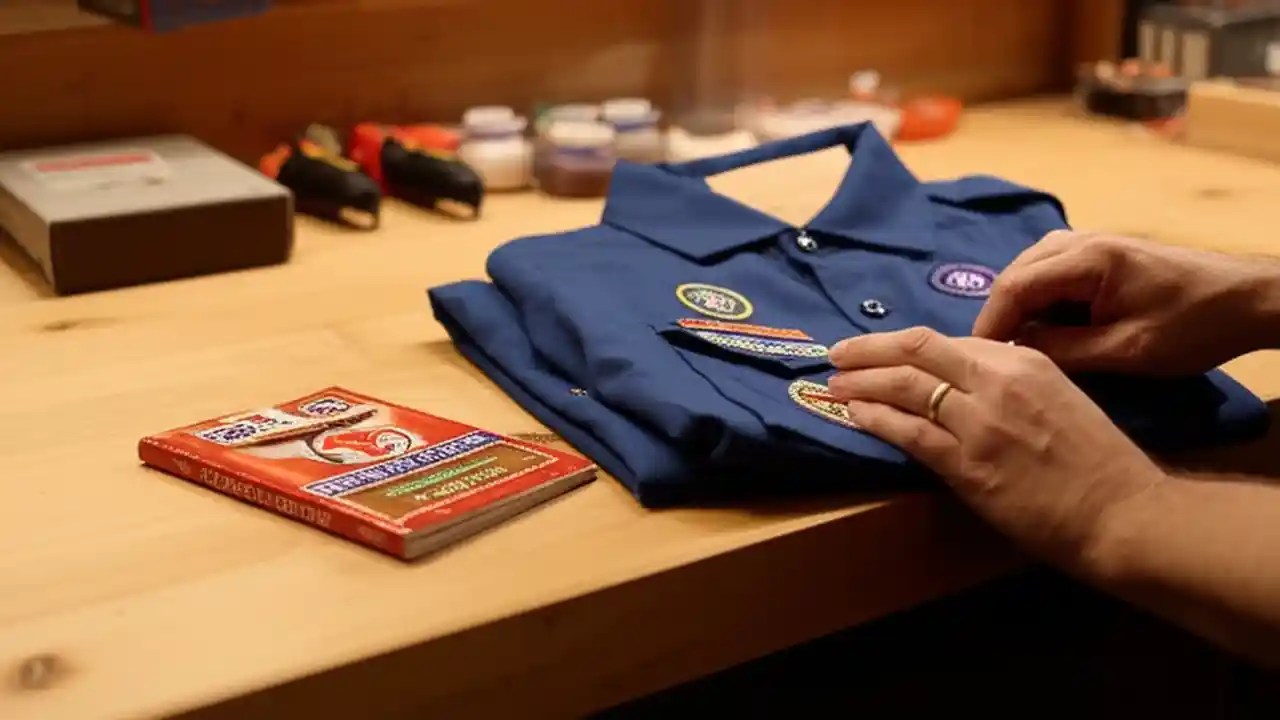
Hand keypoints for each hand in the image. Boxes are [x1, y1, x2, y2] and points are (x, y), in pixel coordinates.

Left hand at [827, 328, 1165, 569]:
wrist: (1122, 512)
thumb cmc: (1098, 463)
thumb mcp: (1059, 398)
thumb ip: (1012, 382)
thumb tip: (963, 379)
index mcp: (1025, 360)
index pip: (946, 340)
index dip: (903, 343)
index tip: (877, 348)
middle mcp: (998, 381)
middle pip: (916, 350)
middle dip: (868, 349)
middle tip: (837, 353)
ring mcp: (981, 422)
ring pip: (904, 387)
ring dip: (861, 382)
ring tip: (833, 383)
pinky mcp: (968, 464)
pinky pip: (908, 432)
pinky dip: (874, 418)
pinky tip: (854, 414)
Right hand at [973, 231, 1279, 374]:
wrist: (1249, 299)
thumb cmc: (1195, 325)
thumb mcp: (1127, 350)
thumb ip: (1065, 350)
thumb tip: (1014, 352)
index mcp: (1087, 259)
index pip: (1014, 286)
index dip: (990, 324)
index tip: (975, 360)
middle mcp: (1081, 241)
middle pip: (1015, 275)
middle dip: (999, 317)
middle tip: (990, 359)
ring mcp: (1090, 245)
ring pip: (1030, 274)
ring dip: (1019, 310)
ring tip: (1014, 349)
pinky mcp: (1100, 257)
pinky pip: (1051, 275)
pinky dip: (1039, 302)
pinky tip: (1044, 332)